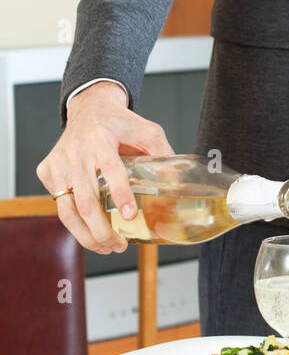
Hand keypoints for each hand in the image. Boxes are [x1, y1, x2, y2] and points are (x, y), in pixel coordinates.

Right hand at [37, 83, 173, 253]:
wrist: (89, 107)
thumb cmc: (120, 122)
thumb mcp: (147, 130)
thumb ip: (162, 153)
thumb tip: (175, 184)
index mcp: (102, 137)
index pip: (111, 169)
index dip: (121, 194)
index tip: (129, 215)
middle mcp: (76, 150)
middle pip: (85, 199)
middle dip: (101, 229)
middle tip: (118, 245)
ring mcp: (58, 162)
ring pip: (66, 208)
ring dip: (85, 234)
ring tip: (105, 247)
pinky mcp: (47, 169)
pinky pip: (59, 203)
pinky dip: (73, 222)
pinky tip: (90, 231)